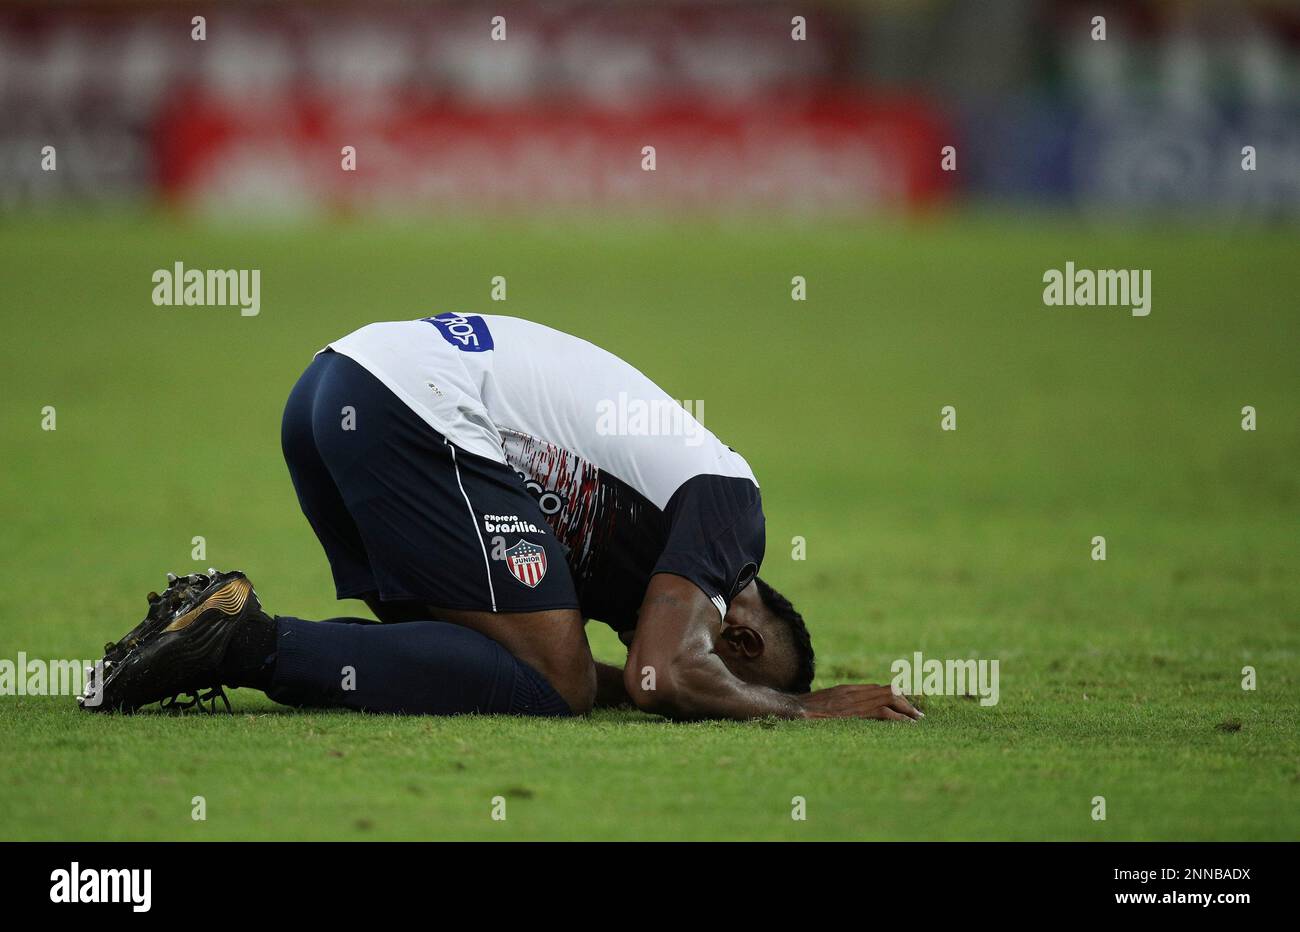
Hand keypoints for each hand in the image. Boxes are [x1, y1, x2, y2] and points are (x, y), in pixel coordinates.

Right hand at [797, 684, 923, 720]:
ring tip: (917, 720)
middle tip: (917, 714)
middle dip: (905, 702)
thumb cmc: (805, 709)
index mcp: (849, 689)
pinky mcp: (856, 713)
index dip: (894, 696)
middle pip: (888, 691)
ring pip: (890, 698)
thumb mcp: (824, 702)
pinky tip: (907, 724)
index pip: (878, 688)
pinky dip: (898, 717)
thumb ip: (839, 702)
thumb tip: (847, 710)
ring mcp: (856, 701)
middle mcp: (855, 692)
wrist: (795, 710)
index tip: (905, 704)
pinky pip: (883, 712)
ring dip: (906, 709)